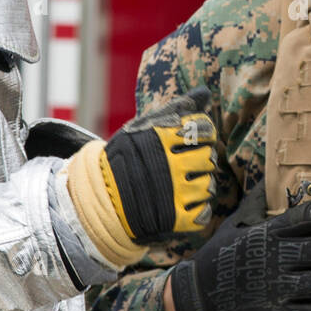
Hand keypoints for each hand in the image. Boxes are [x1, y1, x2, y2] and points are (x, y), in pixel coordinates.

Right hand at [64, 88, 217, 268]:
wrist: (100, 196)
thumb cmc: (128, 156)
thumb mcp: (145, 126)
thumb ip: (177, 108)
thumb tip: (205, 91)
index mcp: (160, 138)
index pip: (204, 129)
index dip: (204, 133)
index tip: (193, 139)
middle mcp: (167, 164)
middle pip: (209, 157)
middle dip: (203, 159)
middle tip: (189, 163)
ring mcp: (171, 193)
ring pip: (209, 185)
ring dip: (202, 184)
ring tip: (187, 183)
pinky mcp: (173, 219)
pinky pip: (204, 213)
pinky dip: (199, 209)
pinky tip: (186, 202)